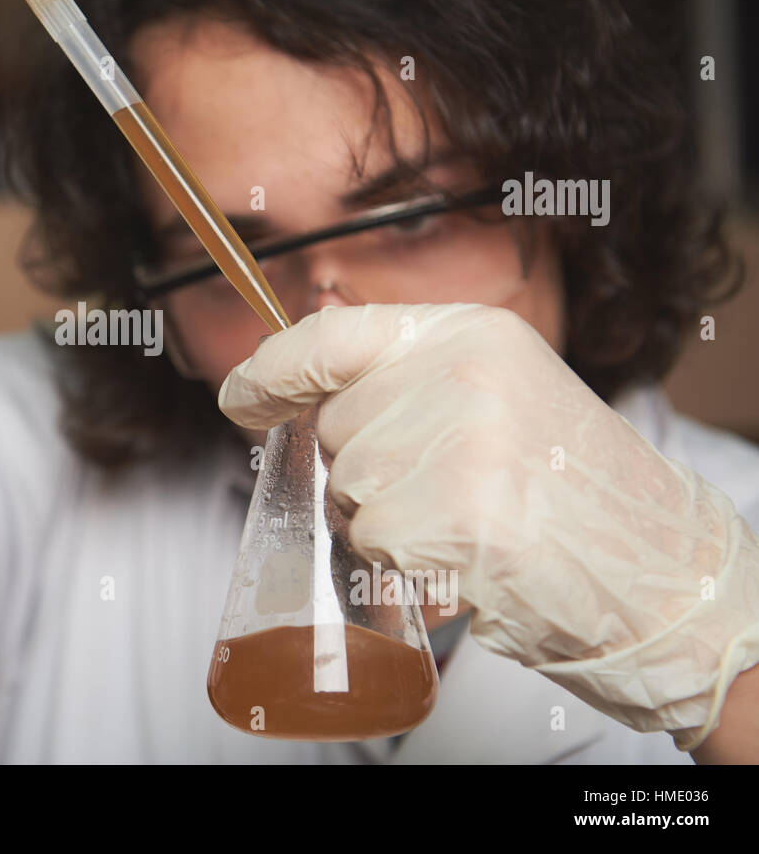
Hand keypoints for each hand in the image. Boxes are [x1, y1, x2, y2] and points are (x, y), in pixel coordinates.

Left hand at [218, 302, 758, 750]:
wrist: (663, 571)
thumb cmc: (573, 494)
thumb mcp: (498, 397)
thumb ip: (409, 382)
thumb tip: (297, 394)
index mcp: (470, 332)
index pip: (332, 336)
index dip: (272, 369)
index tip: (240, 397)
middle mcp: (459, 372)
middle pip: (334, 427)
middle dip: (364, 472)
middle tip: (451, 492)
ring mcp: (458, 441)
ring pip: (346, 490)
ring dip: (386, 523)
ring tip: (469, 523)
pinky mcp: (458, 514)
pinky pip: (373, 544)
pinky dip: (405, 566)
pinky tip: (469, 557)